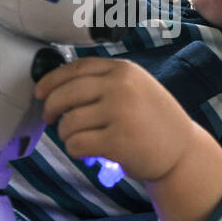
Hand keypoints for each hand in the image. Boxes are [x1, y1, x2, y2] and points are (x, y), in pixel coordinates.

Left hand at [34, 56, 197, 183]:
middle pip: (65, 94)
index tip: (39, 92)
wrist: (182, 150)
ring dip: (66, 135)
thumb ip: (104, 82)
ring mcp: (119, 113)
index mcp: (123, 70)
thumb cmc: (153, 120)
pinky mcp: (117, 141)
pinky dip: (75, 150)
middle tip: (51, 120)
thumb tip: (56, 87)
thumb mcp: (135, 87)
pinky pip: (76, 144)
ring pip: (68, 123)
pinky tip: (88, 152)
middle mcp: (121, 87)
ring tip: (79, 139)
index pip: (76, 68)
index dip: (51, 80)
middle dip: (50, 108)